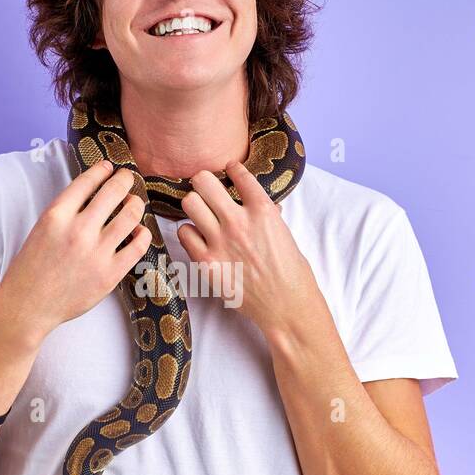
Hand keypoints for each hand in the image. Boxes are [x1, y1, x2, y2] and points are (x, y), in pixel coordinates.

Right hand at [0, 159, 151, 339]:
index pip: (87, 181)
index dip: (101, 170)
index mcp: (56, 216)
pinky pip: (138, 245)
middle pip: (113, 192)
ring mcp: (96, 252)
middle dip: (124, 180)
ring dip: (136, 203)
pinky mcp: (110, 273)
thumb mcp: (42, 229)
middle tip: (128, 178)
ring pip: (130, 215)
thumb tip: (94, 194)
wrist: (28, 305)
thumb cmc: (31, 268)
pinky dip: (142, 233)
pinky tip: (138, 231)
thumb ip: (66, 211)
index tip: (108, 167)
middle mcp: (78, 230)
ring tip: (135, 203)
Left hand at [175, 161, 318, 339]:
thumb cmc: (290, 271)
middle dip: (204, 182)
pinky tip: (200, 237)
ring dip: (195, 206)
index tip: (229, 170)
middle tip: (208, 190)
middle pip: (203, 182)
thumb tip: (259, 203)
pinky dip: (189, 232)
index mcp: (262, 210)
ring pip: (189, 203)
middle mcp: (238, 221)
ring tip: (202, 214)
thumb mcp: (284, 233)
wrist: (285, 305)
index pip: (238, 172)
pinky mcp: (206, 262)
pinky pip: (184, 233)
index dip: (232, 169)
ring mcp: (219, 241)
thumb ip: (267, 214)